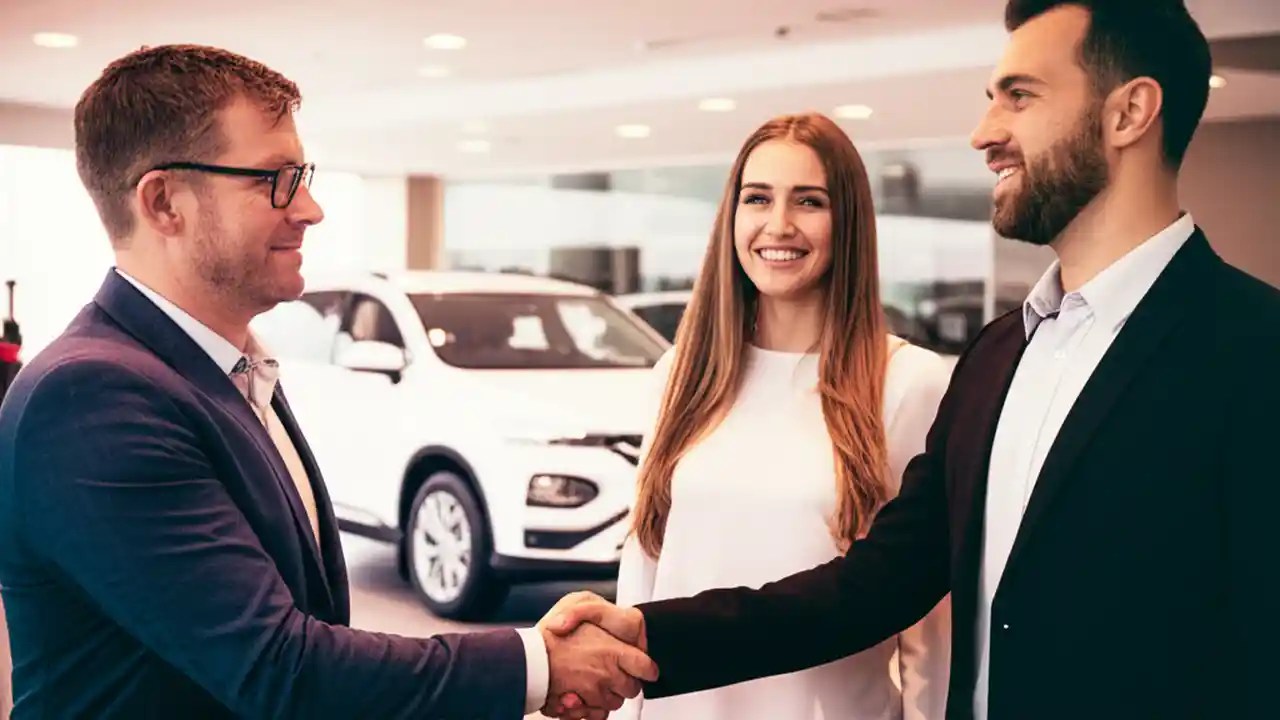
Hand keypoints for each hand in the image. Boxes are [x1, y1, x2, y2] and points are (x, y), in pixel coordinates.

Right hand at [538, 592, 650, 718]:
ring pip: (614, 702)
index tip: (643, 668)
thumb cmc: (551, 634)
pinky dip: (592, 710)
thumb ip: (602, 610)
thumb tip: (622, 618)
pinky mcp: (582, 707)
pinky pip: (597, 715)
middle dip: (625, 682)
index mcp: (614, 651)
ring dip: (607, 695)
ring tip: (592, 681)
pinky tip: (582, 696)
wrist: (527, 659)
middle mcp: (608, 674)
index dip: (645, 668)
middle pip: (632, 688)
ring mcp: (595, 693)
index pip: (646, 667)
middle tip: (613, 673)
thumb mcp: (579, 601)